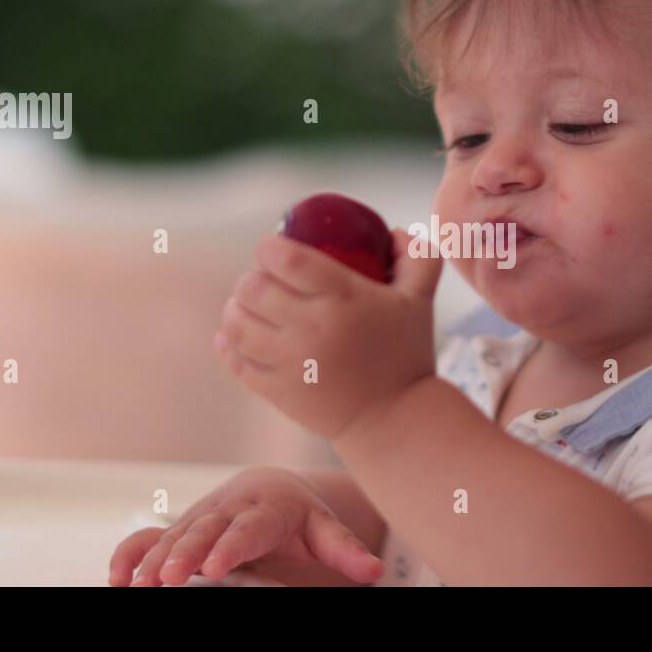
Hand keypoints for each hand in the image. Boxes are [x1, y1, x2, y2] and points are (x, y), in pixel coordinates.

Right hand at [109, 466, 382, 586]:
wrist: (269, 486)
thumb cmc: (299, 515)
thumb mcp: (324, 530)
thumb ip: (345, 550)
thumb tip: (376, 572)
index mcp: (266, 509)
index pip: (249, 529)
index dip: (231, 545)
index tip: (215, 566)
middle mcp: (228, 511)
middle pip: (205, 532)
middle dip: (185, 553)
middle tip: (170, 577)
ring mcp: (200, 518)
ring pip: (174, 536)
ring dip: (155, 559)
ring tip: (140, 584)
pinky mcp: (180, 528)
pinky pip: (149, 538)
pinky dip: (130, 555)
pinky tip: (117, 580)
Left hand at [214, 228, 441, 438]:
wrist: (394, 420)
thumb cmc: (406, 354)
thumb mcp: (422, 300)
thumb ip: (419, 255)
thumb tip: (393, 231)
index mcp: (344, 298)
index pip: (287, 259)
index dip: (269, 248)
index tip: (273, 250)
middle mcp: (312, 328)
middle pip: (253, 288)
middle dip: (252, 278)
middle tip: (265, 281)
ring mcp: (291, 362)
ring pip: (237, 323)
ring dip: (235, 309)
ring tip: (247, 306)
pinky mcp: (278, 391)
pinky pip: (237, 360)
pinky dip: (229, 343)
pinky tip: (236, 334)